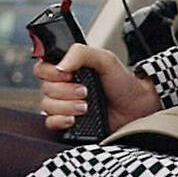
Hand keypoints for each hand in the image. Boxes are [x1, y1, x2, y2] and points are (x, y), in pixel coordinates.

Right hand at [33, 46, 160, 133]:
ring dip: (67, 106)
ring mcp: (64, 104)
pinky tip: (74, 119)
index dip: (51, 72)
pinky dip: (60, 121)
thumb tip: (60, 66)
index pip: (42, 68)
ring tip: (86, 106)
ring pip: (47, 106)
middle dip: (66, 91)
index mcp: (69, 67)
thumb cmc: (122, 82)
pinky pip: (49, 122)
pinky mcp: (67, 122)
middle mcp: (63, 85)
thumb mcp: (105, 59)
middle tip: (85, 91)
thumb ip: (81, 53)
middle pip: (45, 88)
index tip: (68, 74)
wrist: (135, 107)